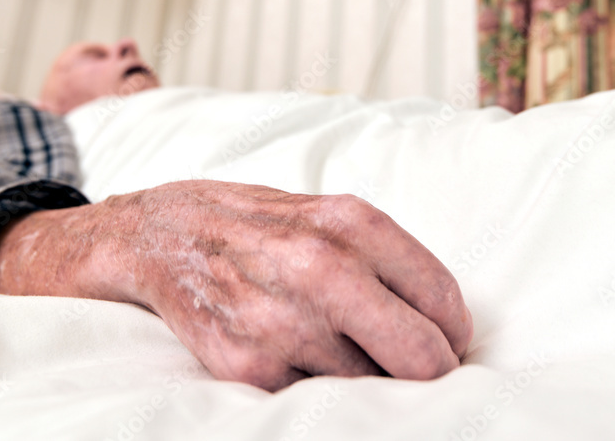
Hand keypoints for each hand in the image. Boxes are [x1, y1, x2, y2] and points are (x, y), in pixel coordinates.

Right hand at [0, 180, 472, 390]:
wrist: (161, 236)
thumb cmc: (262, 226)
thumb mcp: (332, 215)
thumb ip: (392, 262)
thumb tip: (449, 330)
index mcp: (352, 224)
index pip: (444, 302)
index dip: (453, 333)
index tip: (443, 341)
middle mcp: (320, 269)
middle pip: (421, 358)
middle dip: (427, 370)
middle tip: (410, 365)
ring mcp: (281, 322)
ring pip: (369, 386)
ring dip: (363, 376)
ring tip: (328, 342)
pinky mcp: (244, 367)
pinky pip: (315, 400)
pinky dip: (314, 386)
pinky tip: (290, 351)